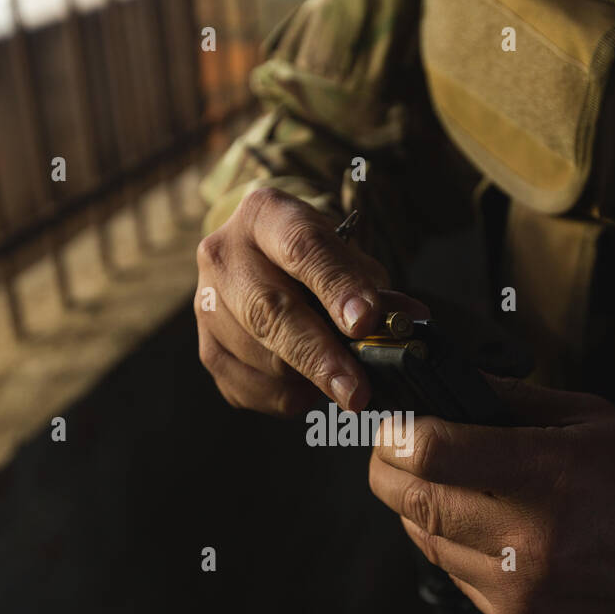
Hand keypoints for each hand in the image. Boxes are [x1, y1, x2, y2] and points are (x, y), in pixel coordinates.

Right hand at [194, 187, 423, 415]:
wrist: (266, 262)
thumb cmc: (316, 261)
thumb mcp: (347, 256)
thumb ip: (373, 287)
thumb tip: (408, 321)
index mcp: (264, 215)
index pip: (301, 249)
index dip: (336, 288)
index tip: (365, 323)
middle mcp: (222, 255)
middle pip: (268, 311)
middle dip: (318, 356)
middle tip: (356, 391)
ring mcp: (206, 304)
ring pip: (259, 357)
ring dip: (307, 380)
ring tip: (342, 380)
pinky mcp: (206, 348)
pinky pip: (247, 388)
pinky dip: (286, 398)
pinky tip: (309, 387)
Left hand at [368, 378, 614, 613]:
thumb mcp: (594, 419)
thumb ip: (512, 403)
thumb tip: (446, 388)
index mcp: (550, 476)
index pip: (431, 453)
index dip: (396, 434)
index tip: (394, 425)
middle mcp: (529, 542)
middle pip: (411, 502)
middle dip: (389, 470)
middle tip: (396, 451)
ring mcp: (521, 591)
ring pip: (425, 543)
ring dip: (422, 510)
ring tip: (452, 486)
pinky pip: (456, 578)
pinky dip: (456, 549)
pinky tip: (490, 530)